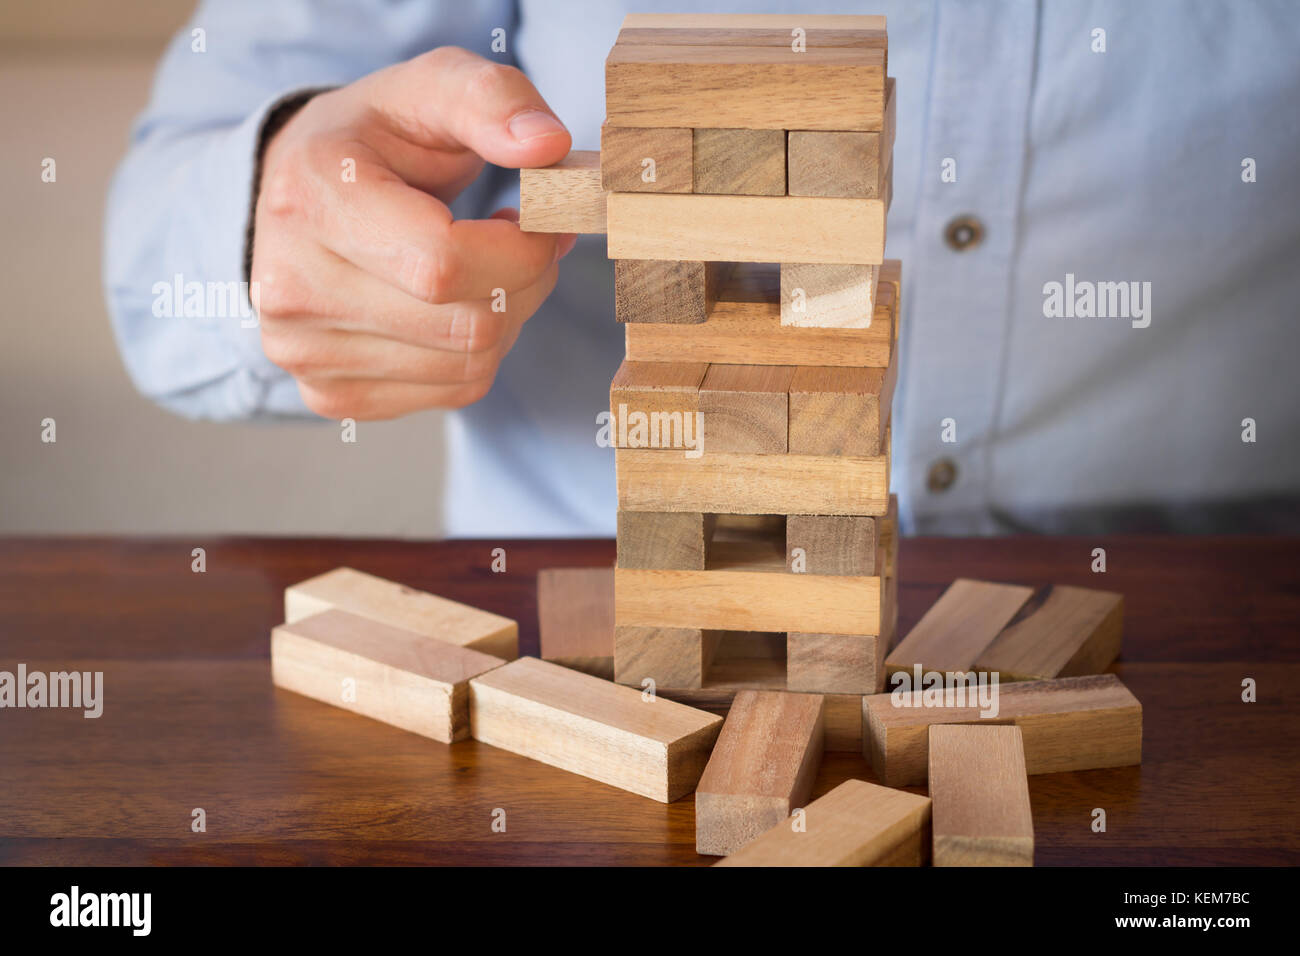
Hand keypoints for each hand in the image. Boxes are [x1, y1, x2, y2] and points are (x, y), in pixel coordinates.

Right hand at [250, 46, 575, 418]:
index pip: (444, 264)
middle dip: (525, 282)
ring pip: (470, 366)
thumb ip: (492, 100)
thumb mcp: (428, 89)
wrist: (300, 197)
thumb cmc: (373, 141)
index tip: (537, 219)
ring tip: (489, 268)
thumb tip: (548, 144)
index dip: (520, 250)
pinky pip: (452, 393)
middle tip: (526, 242)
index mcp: (309, 198)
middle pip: (467, 325)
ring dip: (508, 318)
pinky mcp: (329, 394)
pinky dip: (479, 353)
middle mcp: (290, 286)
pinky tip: (458, 305)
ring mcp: (303, 350)